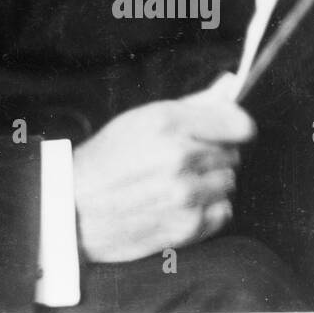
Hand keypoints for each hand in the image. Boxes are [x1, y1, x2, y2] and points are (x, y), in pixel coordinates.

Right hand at [72, 84, 254, 263]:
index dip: (233, 127)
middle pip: (232, 154)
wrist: (75, 208)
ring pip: (229, 183)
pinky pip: (224, 212)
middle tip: (181, 159)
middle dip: (212, 155)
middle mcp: (180, 157)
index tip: (225, 132)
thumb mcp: (143, 118)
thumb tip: (231, 85)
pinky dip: (208, 210)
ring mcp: (186, 195)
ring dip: (210, 183)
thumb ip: (193, 102)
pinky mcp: (188, 227)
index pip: (238, 123)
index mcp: (168, 123)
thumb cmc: (107, 159)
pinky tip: (180, 204)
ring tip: (177, 183)